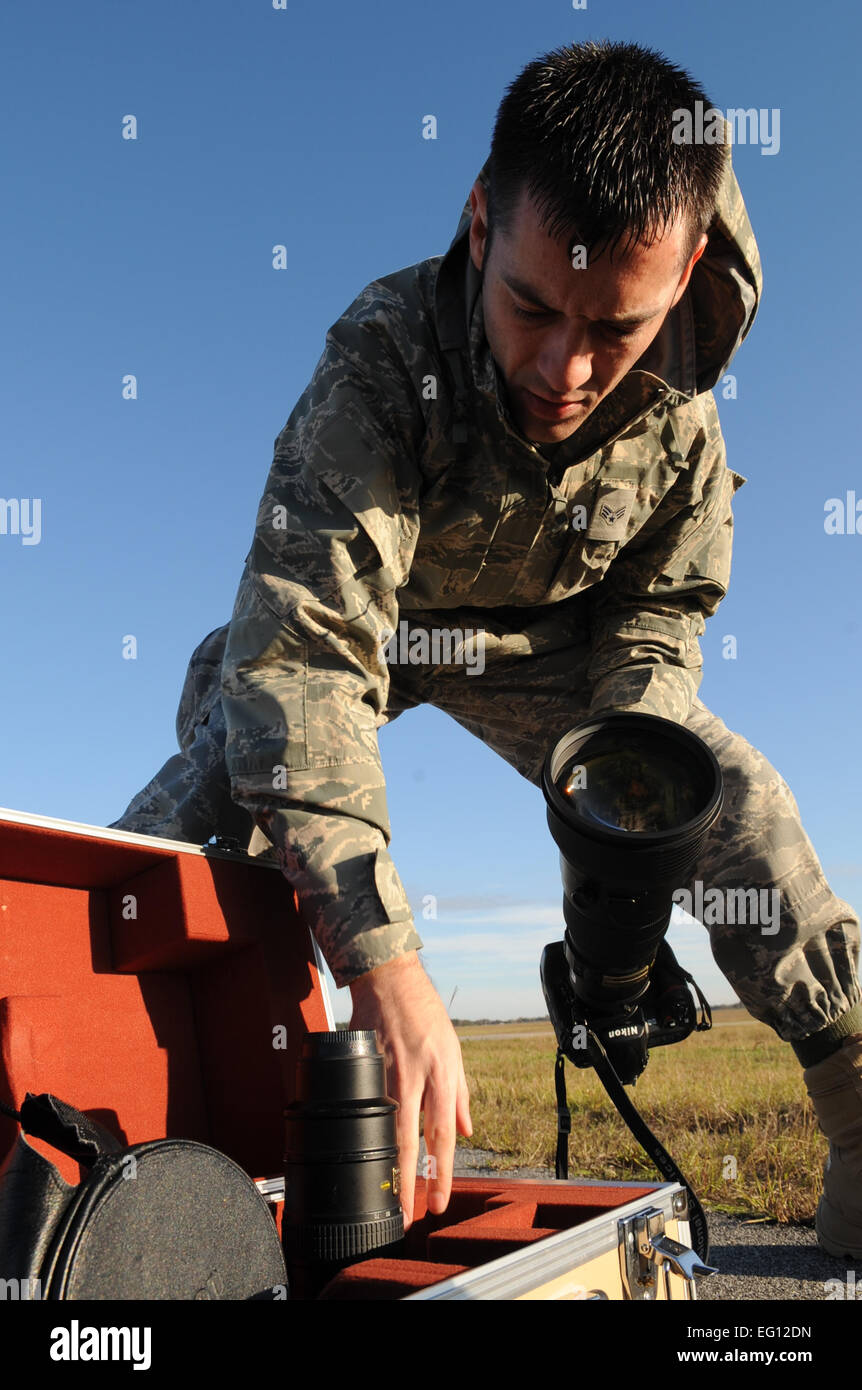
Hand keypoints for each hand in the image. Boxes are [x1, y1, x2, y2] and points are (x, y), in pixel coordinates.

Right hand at [348, 951, 471, 1227]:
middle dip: (407, 1182)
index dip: (441, 1173)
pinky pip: (362, 1104)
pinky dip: (361, 1130)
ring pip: (382, 1126)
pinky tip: (357, 1151)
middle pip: (410, 1139)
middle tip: (404, 1215)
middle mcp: (415, 1076)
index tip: (438, 1203)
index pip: (443, 1134)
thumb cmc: (426, 1014)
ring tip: (381, 1195)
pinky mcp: (362, 1065)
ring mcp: (385, 1071)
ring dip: (383, 1163)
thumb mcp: (454, 1051)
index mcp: (442, 1074)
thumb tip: (466, 1130)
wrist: (390, 979)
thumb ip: (461, 1093)